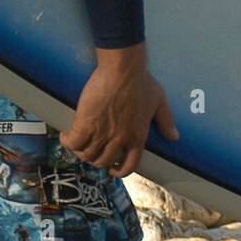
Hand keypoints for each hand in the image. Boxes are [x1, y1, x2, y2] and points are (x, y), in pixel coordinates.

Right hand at [59, 43, 177, 177]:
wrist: (122, 69)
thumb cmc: (141, 81)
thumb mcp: (159, 102)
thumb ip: (166, 121)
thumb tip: (174, 136)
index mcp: (137, 137)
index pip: (129, 165)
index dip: (120, 171)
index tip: (113, 170)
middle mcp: (119, 140)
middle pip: (103, 162)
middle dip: (96, 160)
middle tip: (91, 151)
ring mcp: (101, 134)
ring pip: (86, 155)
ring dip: (81, 152)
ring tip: (77, 143)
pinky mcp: (85, 124)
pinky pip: (73, 143)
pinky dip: (68, 142)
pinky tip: (66, 136)